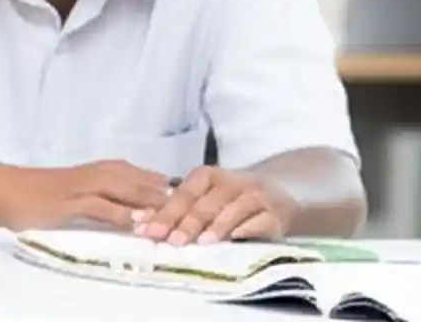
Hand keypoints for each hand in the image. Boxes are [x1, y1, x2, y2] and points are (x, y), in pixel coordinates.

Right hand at [0, 160, 173, 231]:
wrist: (8, 189)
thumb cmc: (45, 193)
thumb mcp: (84, 193)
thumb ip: (110, 199)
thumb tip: (140, 211)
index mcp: (104, 169)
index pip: (144, 174)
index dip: (166, 186)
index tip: (189, 200)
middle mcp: (99, 173)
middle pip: (141, 181)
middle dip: (165, 194)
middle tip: (191, 208)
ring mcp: (84, 186)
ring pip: (125, 190)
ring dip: (148, 202)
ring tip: (172, 215)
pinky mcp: (71, 202)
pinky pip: (101, 207)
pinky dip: (121, 214)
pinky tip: (136, 224)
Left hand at [134, 166, 297, 245]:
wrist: (278, 194)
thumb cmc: (230, 199)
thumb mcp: (205, 198)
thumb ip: (177, 209)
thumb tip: (141, 223)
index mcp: (209, 176)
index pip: (185, 193)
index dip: (167, 212)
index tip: (149, 231)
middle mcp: (232, 182)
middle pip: (207, 203)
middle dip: (187, 223)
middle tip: (171, 242)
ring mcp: (255, 197)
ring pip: (233, 210)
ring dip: (216, 227)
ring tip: (201, 243)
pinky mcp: (274, 215)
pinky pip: (259, 222)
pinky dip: (247, 230)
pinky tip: (234, 240)